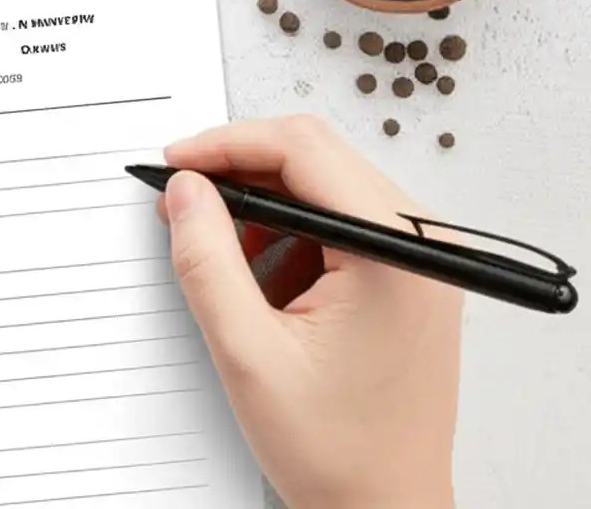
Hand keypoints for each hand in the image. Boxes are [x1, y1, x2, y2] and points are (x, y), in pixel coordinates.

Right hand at [157, 116, 461, 508]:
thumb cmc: (337, 450)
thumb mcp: (247, 353)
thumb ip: (207, 260)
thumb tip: (185, 190)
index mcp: (395, 253)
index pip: (303, 149)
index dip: (226, 145)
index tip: (174, 164)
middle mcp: (421, 243)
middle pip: (315, 157)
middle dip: (239, 176)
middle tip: (182, 209)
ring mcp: (418, 258)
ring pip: (322, 186)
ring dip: (262, 213)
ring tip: (230, 273)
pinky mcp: (406, 274)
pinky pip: (337, 222)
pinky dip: (288, 239)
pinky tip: (267, 289)